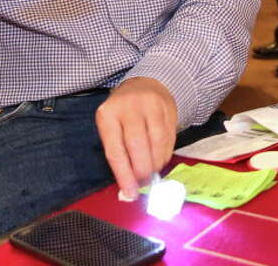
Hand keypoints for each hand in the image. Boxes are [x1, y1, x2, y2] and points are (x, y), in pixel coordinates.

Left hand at [95, 77, 176, 200]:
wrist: (145, 84)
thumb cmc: (123, 113)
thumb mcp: (112, 127)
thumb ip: (118, 155)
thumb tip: (127, 191)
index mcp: (108, 114)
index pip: (115, 151)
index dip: (124, 175)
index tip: (130, 194)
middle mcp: (129, 107)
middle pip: (137, 146)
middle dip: (142, 171)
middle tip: (144, 184)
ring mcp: (151, 105)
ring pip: (157, 142)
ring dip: (156, 164)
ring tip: (152, 173)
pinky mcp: (168, 107)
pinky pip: (169, 137)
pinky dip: (166, 154)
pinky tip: (161, 160)